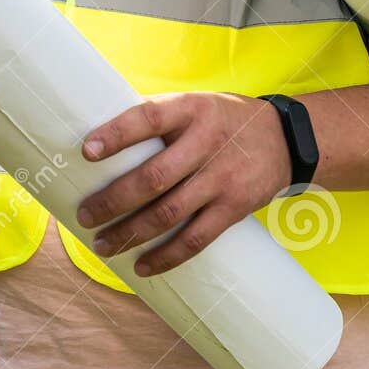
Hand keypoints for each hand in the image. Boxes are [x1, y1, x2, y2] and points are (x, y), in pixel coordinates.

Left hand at [75, 93, 292, 277]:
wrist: (284, 139)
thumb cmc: (221, 119)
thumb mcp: (194, 103)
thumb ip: (156, 116)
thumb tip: (98, 134)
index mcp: (190, 109)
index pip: (149, 118)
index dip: (117, 134)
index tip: (86, 152)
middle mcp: (206, 142)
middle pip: (154, 177)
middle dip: (114, 200)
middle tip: (84, 216)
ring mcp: (222, 177)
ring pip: (170, 213)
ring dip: (131, 233)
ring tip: (102, 245)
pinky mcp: (235, 207)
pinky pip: (196, 238)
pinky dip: (166, 256)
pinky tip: (142, 265)